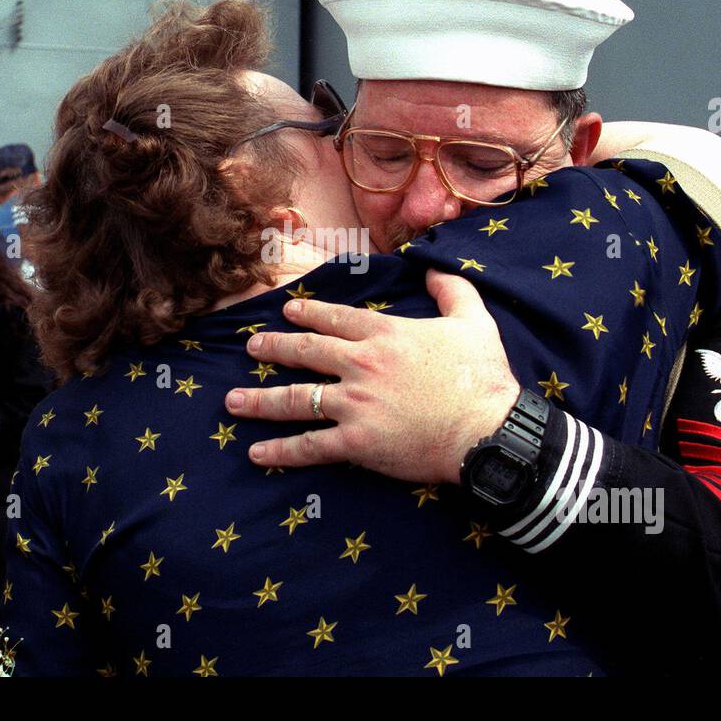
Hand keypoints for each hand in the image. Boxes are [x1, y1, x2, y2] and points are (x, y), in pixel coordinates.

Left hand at [225, 269, 520, 482]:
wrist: (487, 431)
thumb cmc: (483, 377)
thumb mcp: (474, 320)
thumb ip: (452, 290)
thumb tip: (434, 268)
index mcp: (385, 335)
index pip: (335, 320)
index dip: (308, 314)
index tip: (286, 312)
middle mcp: (361, 365)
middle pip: (305, 353)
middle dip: (273, 348)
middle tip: (251, 347)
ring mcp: (355, 404)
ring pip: (296, 399)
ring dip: (260, 400)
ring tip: (233, 400)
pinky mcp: (356, 443)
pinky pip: (310, 446)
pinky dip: (281, 451)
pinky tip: (256, 453)